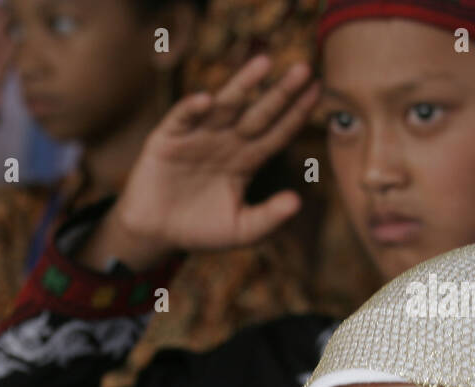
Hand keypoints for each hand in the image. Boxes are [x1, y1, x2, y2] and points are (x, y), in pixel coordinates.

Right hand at [84, 56, 319, 269]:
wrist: (155, 234)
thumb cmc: (200, 231)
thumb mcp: (240, 231)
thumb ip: (268, 218)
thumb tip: (297, 202)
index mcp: (246, 160)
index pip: (277, 133)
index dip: (297, 114)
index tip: (318, 92)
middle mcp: (226, 142)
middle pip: (258, 114)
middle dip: (280, 93)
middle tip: (304, 69)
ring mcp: (198, 137)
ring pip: (225, 106)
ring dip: (242, 85)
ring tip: (263, 63)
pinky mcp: (168, 139)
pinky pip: (182, 119)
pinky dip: (192, 109)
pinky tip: (206, 100)